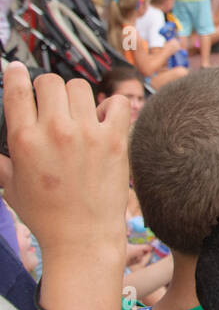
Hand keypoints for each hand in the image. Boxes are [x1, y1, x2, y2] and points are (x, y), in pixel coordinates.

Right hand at [0, 64, 129, 261]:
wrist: (83, 239)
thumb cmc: (46, 216)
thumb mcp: (11, 187)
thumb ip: (1, 161)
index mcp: (24, 140)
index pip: (16, 89)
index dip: (16, 74)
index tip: (17, 69)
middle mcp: (55, 131)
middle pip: (50, 82)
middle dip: (47, 90)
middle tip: (51, 104)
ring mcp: (87, 134)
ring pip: (80, 87)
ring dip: (76, 97)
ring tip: (77, 114)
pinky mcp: (115, 140)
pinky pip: (117, 103)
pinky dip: (111, 107)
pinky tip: (104, 120)